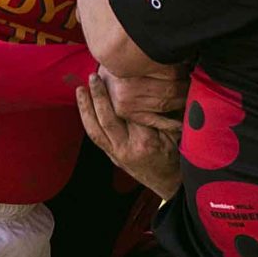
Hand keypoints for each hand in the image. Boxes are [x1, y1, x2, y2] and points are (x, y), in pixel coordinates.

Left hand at [77, 74, 181, 199]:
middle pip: (107, 120)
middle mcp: (126, 149)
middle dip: (99, 97)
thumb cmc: (176, 155)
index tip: (118, 74)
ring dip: (85, 108)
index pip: (130, 113)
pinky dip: (87, 119)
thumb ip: (164, 115)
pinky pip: (95, 136)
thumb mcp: (176, 134)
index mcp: (145, 142)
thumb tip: (157, 89)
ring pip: (95, 130)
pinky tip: (83, 104)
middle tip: (94, 77)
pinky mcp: (111, 154)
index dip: (123, 93)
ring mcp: (116, 154)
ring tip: (80, 89)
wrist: (168, 182)